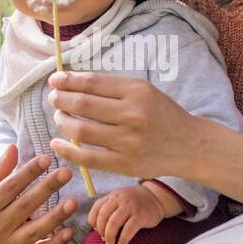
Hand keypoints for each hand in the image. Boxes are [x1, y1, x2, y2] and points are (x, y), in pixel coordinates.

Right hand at [0, 145, 78, 243]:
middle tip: (66, 173)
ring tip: (73, 202)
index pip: (10, 187)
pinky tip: (69, 231)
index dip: (29, 172)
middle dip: (47, 188)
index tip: (47, 158)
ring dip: (55, 217)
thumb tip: (13, 148)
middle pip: (25, 206)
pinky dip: (55, 243)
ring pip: (35, 231)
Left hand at [46, 70, 196, 179]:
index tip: (55, 80)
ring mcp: (128, 141)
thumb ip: (112, 88)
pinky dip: (67, 149)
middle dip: (60, 99)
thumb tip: (72, 83)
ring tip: (59, 116)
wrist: (188, 144)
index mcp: (137, 91)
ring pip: (81, 130)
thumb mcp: (144, 91)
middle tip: (53, 98)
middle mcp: (132, 114)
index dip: (67, 81)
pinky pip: (86, 157)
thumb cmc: (161, 114)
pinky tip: (57, 142)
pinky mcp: (124, 164)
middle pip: (82, 104)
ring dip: (62, 121)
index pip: (92, 83)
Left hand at [88, 184, 165, 243]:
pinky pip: (128, 230)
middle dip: (101, 231)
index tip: (96, 230)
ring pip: (113, 223)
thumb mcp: (121, 199)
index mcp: (113, 196)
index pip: (96, 208)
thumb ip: (109, 208)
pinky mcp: (140, 215)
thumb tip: (97, 228)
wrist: (156, 198)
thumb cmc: (136, 202)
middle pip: (103, 216)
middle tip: (104, 239)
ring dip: (109, 236)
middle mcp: (120, 199)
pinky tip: (122, 243)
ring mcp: (131, 206)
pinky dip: (123, 239)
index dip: (93, 221)